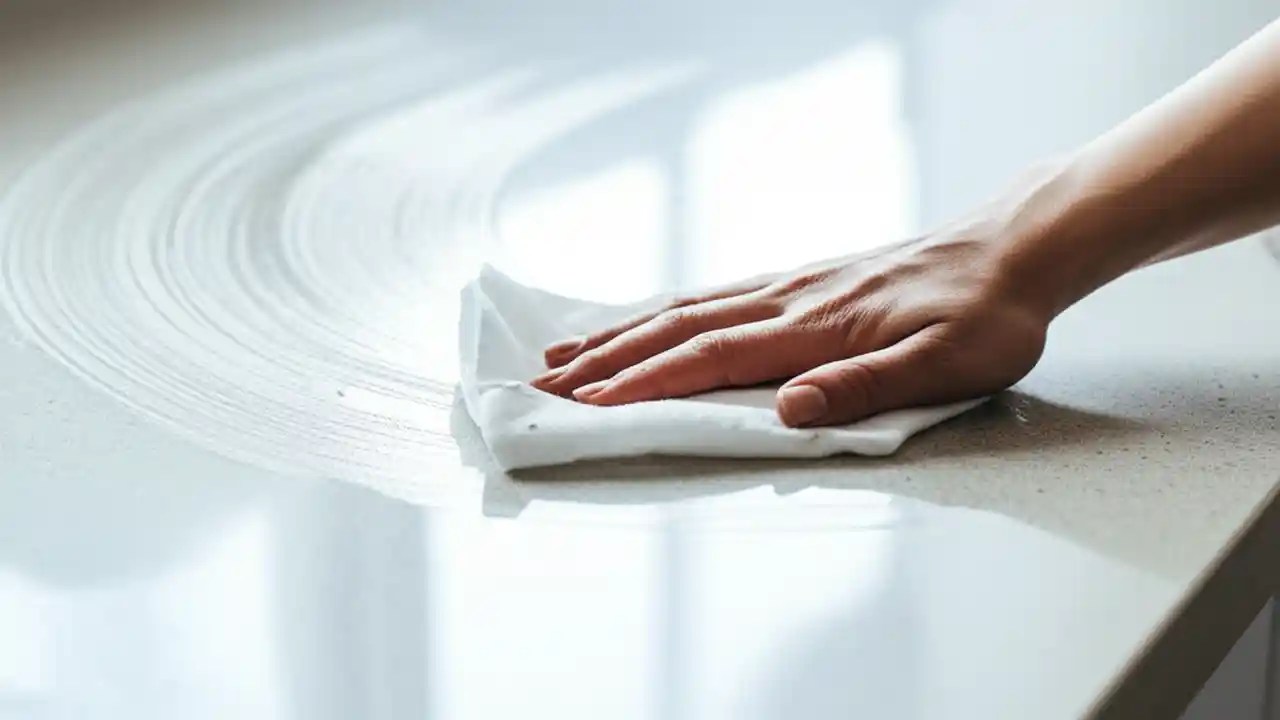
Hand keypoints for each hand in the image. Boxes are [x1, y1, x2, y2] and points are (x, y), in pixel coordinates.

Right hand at [531, 225, 1051, 427]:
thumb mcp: (943, 365)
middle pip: (678, 329)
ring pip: (688, 307)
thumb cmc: (985, 315)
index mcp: (813, 327)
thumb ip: (864, 388)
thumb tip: (791, 413)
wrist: (1011, 251)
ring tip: (569, 352)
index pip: (708, 358)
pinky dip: (666, 310)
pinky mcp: (802, 281)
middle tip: (546, 385)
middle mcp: (788, 299)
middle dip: (607, 361)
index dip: (643, 384)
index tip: (587, 405)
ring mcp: (791, 285)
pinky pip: (716, 294)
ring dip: (624, 333)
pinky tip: (651, 319)